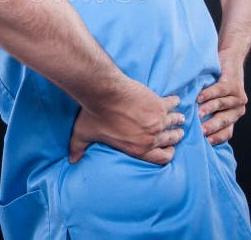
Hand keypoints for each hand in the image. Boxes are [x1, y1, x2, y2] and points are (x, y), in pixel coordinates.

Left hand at [68, 79, 185, 165]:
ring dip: (178, 121)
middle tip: (176, 133)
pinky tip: (174, 101)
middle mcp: (151, 137)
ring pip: (176, 122)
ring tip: (179, 118)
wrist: (103, 91)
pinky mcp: (159, 103)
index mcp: (138, 149)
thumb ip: (79, 148)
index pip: (162, 158)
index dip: (168, 154)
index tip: (169, 149)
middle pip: (171, 140)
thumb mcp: (83, 134)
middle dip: (174, 137)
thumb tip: (71, 160)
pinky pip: (173, 104)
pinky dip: (174, 103)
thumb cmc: (93, 113)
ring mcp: (158, 120)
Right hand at [197, 51, 247, 144]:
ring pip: (221, 105)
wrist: (231, 59)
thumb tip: (188, 127)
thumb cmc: (217, 82)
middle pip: (223, 121)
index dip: (216, 138)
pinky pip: (220, 90)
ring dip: (208, 110)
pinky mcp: (233, 84)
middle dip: (211, 127)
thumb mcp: (215, 101)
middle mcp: (238, 110)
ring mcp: (238, 97)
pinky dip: (209, 94)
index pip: (226, 133)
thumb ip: (208, 114)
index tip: (203, 142)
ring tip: (197, 114)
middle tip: (200, 132)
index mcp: (233, 117)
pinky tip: (199, 97)